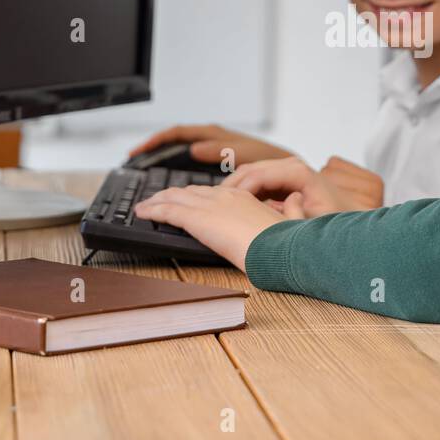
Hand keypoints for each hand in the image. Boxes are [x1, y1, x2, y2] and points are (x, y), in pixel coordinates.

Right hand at [129, 123, 293, 167]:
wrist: (287, 168)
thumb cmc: (268, 161)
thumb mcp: (243, 154)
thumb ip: (219, 150)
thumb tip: (193, 148)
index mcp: (213, 135)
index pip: (175, 133)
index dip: (154, 141)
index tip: (138, 152)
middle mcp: (211, 139)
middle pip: (173, 140)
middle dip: (152, 148)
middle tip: (133, 159)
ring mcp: (213, 149)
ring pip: (180, 150)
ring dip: (163, 157)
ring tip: (145, 169)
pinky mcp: (217, 161)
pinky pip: (190, 160)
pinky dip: (177, 167)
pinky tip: (171, 183)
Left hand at [133, 185, 298, 270]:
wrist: (280, 247)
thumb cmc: (288, 241)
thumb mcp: (294, 222)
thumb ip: (293, 210)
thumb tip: (297, 198)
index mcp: (245, 197)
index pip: (213, 192)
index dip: (196, 196)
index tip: (187, 200)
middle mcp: (224, 196)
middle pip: (190, 191)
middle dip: (171, 195)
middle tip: (157, 200)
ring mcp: (209, 206)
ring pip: (175, 197)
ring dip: (157, 200)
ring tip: (145, 206)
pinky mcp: (197, 219)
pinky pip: (168, 210)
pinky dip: (152, 210)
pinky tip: (142, 212)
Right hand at [223, 157, 381, 217]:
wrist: (350, 223)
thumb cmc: (336, 225)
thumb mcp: (315, 225)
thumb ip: (295, 215)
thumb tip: (278, 207)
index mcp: (299, 172)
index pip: (258, 174)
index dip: (239, 189)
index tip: (225, 204)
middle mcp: (292, 166)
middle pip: (249, 169)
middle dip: (228, 186)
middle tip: (210, 203)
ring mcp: (286, 170)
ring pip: (249, 173)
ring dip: (232, 188)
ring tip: (217, 206)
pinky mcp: (282, 179)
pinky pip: (254, 180)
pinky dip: (240, 191)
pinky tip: (230, 206)